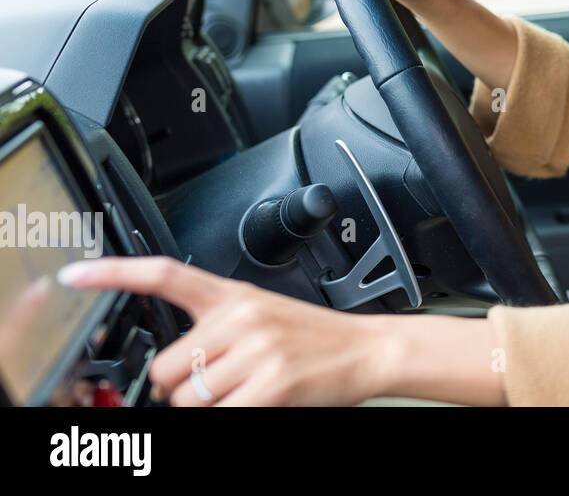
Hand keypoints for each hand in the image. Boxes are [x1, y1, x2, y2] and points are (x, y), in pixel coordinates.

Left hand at [57, 256, 393, 405]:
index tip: (77, 274)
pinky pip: (218, 414)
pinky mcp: (271, 382)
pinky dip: (228, 417)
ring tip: (243, 393)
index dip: (115, 273)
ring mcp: (256, 348)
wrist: (368, 349)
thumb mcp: (263, 315)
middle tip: (218, 385)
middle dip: (181, 387)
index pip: (166, 274)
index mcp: (234, 294)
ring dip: (205, 407)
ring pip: (186, 397)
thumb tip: (171, 369)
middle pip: (165, 367)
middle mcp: (241, 316)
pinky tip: (254, 402)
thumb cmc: (315, 338)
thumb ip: (216, 328)